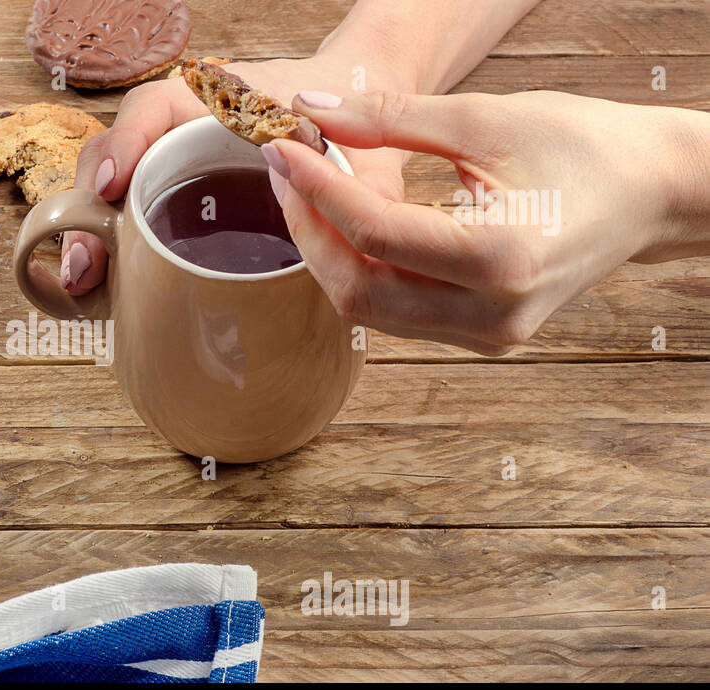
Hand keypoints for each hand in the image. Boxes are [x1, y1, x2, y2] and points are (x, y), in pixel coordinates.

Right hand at [59, 56, 409, 294]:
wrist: (357, 121)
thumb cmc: (352, 127)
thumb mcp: (364, 152)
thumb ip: (364, 187)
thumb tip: (358, 233)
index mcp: (220, 103)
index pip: (153, 109)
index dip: (124, 144)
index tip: (110, 186)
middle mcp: (181, 134)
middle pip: (113, 160)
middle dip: (87, 212)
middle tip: (87, 265)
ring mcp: (171, 170)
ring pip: (112, 195)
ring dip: (92, 237)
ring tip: (87, 285)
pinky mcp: (174, 205)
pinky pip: (132, 220)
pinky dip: (114, 250)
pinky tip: (107, 290)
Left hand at [265, 89, 709, 354]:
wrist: (650, 192)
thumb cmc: (581, 146)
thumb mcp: (484, 119)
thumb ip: (391, 117)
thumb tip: (312, 110)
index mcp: (502, 258)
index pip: (377, 234)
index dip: (317, 190)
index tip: (283, 147)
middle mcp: (492, 313)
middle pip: (360, 290)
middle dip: (311, 229)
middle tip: (287, 171)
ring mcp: (486, 335)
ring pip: (371, 309)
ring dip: (330, 251)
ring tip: (310, 190)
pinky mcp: (480, 335)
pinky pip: (397, 311)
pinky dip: (363, 268)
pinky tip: (349, 221)